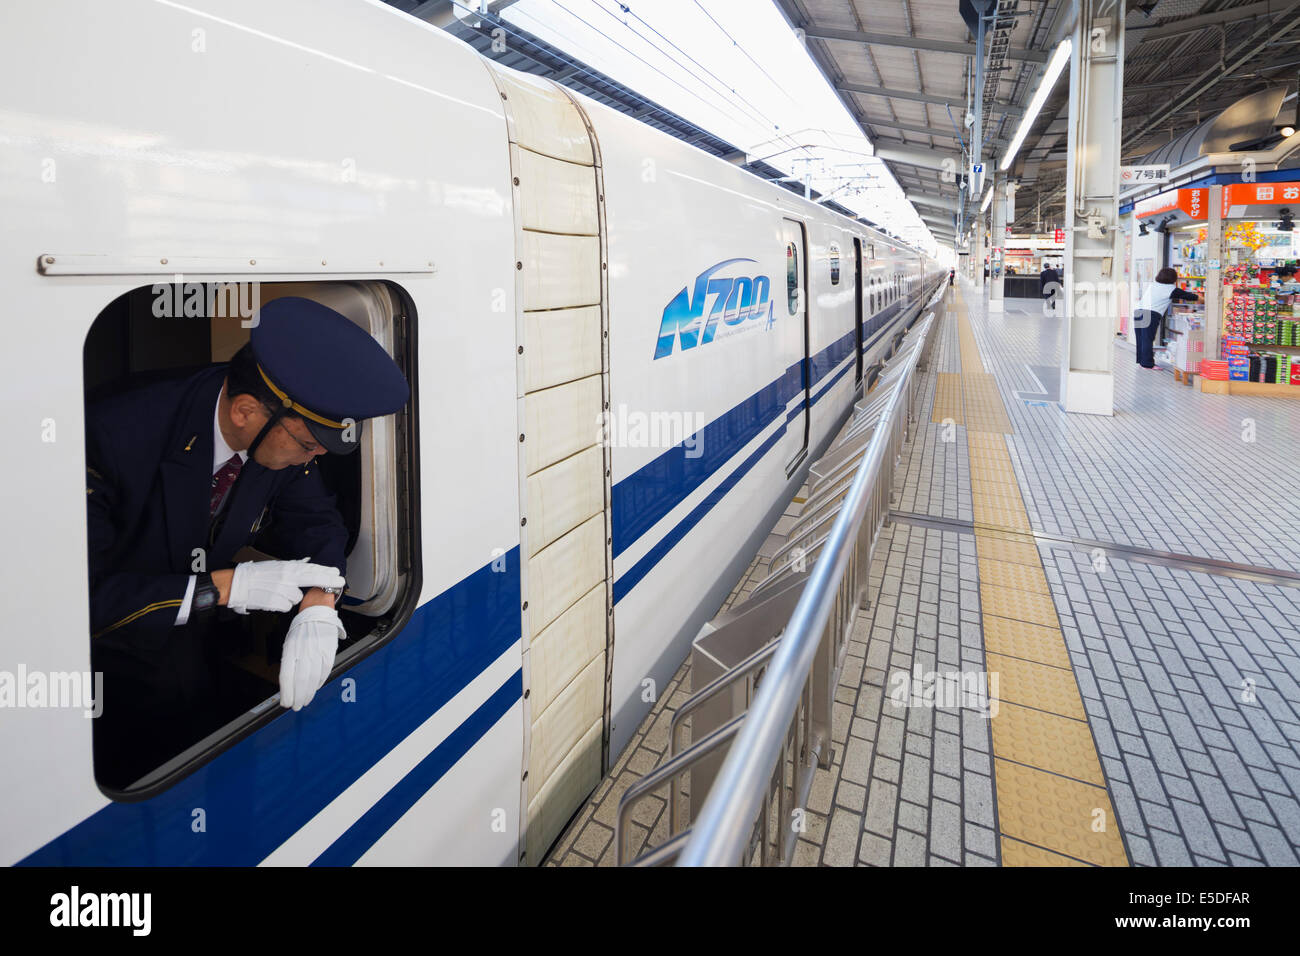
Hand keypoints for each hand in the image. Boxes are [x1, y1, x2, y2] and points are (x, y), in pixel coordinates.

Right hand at [226, 558, 344, 614]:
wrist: (238, 584)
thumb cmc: (256, 575)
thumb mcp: (275, 566)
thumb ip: (292, 566)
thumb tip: (306, 562)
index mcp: (287, 568)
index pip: (311, 569)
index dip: (325, 572)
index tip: (336, 573)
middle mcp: (287, 577)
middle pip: (313, 579)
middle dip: (328, 580)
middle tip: (340, 581)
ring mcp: (283, 590)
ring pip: (298, 598)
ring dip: (290, 597)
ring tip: (277, 592)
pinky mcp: (277, 602)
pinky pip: (287, 606)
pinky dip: (281, 605)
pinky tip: (272, 599)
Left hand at [279, 604, 344, 710]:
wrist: (317, 612)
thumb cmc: (301, 630)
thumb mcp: (290, 643)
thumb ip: (289, 662)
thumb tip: (288, 683)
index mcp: (290, 649)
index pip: (286, 676)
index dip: (286, 692)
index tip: (285, 703)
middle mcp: (303, 651)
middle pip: (300, 680)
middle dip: (298, 697)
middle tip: (296, 706)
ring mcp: (317, 652)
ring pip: (313, 678)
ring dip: (309, 693)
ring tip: (305, 700)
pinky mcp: (329, 652)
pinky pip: (324, 671)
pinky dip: (320, 682)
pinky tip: (316, 687)